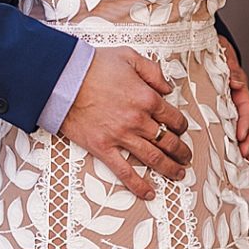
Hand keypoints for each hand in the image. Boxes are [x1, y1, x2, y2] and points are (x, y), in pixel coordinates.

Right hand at [59, 47, 190, 200]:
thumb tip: (167, 88)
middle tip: (185, 157)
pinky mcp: (103, 148)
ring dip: (169, 168)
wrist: (62, 78)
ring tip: (178, 174)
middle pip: (168, 141)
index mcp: (147, 98)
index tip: (182, 131)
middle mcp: (138, 120)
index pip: (174, 118)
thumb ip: (152, 72)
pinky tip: (149, 192)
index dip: (182, 127)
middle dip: (181, 151)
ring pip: (153, 158)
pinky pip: (124, 171)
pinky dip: (138, 185)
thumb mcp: (129, 56)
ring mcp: (121, 136)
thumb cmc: (93, 65)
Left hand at [222, 36, 248, 161]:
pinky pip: (232, 128)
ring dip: (246, 144)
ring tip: (246, 160)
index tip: (240, 135)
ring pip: (244, 127)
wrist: (204, 46)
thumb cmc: (213, 49)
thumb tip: (236, 81)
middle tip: (245, 153)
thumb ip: (230, 65)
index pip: (246, 106)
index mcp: (238, 86)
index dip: (245, 122)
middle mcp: (237, 98)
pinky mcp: (223, 111)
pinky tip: (238, 157)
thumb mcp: (222, 52)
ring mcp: (232, 105)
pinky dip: (237, 142)